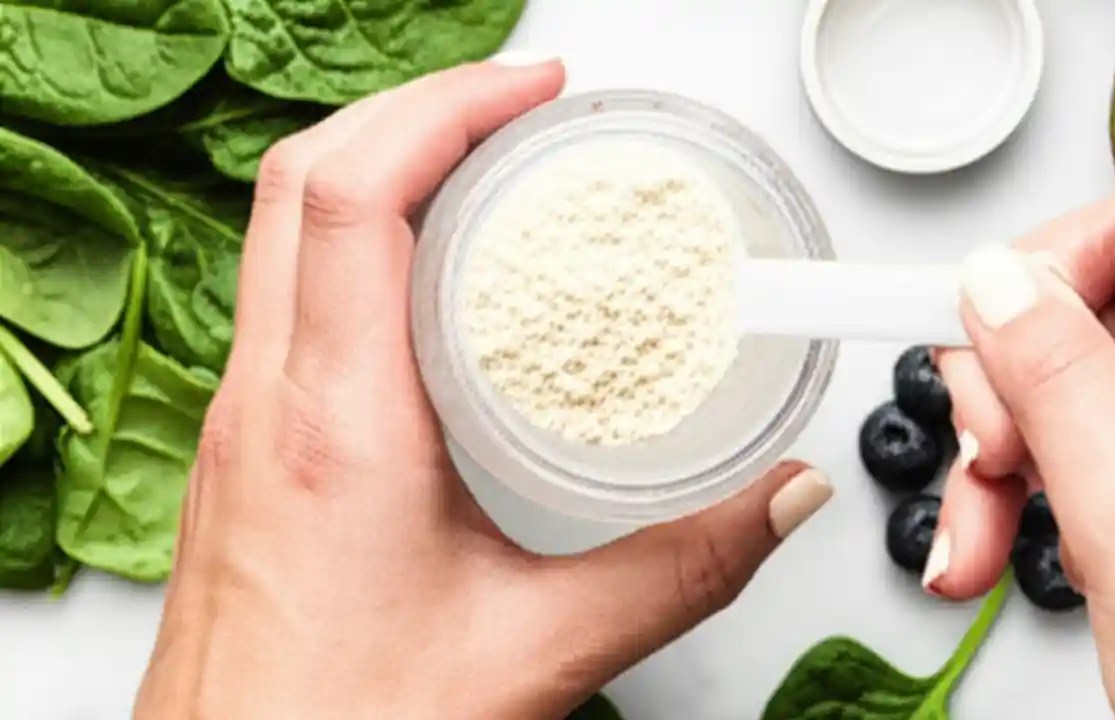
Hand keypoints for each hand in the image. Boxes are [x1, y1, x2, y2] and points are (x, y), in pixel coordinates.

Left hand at [132, 58, 834, 719]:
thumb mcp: (537, 650)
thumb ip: (678, 569)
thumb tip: (777, 499)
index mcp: (334, 427)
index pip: (353, 197)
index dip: (443, 111)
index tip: (533, 90)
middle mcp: (266, 402)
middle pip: (303, 179)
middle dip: (413, 110)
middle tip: (518, 106)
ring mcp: (239, 419)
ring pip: (282, 228)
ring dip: (377, 167)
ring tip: (482, 167)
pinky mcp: (243, 446)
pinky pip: (287, 292)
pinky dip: (355, 241)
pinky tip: (427, 281)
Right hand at [929, 179, 1114, 718]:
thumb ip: (1060, 383)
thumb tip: (994, 281)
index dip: (1039, 272)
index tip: (960, 328)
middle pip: (1087, 317)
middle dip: (1005, 395)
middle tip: (985, 459)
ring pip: (1066, 391)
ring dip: (997, 462)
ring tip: (978, 535)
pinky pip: (1076, 451)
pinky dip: (1019, 496)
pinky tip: (995, 547)